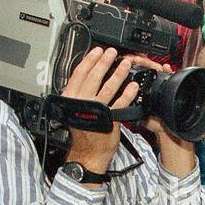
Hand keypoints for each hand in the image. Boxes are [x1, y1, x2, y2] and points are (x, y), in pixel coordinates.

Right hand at [62, 47, 140, 175]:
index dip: (89, 60)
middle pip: (94, 77)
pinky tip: (134, 86)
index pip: (79, 74)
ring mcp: (96, 110)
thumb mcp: (75, 109)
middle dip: (105, 62)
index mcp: (71, 97)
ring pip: (108, 87)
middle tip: (113, 53)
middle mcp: (81, 102)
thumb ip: (80, 93)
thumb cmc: (84, 132)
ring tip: (126, 64)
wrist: (89, 152)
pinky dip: (128, 93)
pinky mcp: (109, 119)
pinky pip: (120, 103)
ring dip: (118, 74)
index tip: (97, 51)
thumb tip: (90, 76)